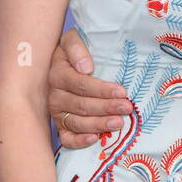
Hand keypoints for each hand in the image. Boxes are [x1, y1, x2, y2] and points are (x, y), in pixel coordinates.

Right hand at [48, 27, 131, 148]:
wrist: (62, 62)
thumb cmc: (73, 52)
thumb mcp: (72, 40)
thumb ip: (76, 47)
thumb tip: (85, 67)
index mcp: (57, 74)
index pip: (80, 84)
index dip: (102, 89)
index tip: (121, 91)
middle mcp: (55, 95)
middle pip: (81, 105)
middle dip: (106, 107)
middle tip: (126, 108)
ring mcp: (57, 112)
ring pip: (76, 122)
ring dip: (98, 124)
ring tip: (118, 123)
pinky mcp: (61, 125)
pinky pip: (66, 138)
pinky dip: (79, 141)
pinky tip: (95, 139)